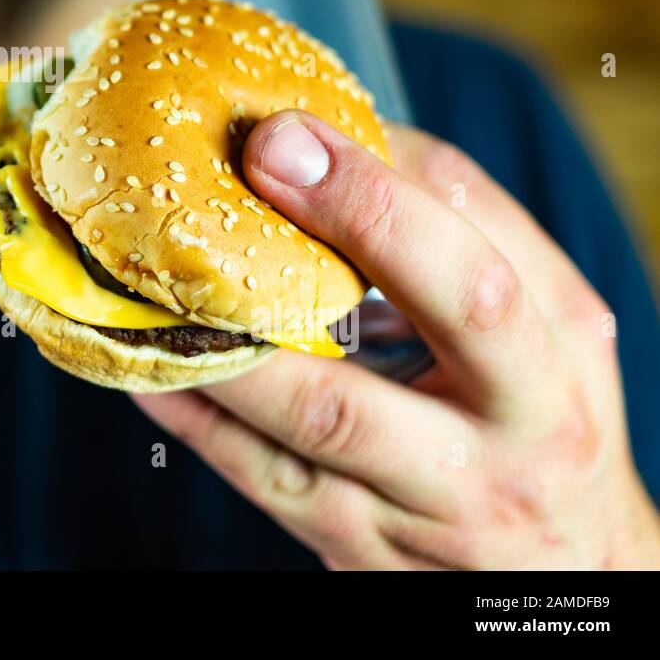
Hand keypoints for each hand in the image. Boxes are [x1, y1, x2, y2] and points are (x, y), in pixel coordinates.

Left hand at [131, 112, 659, 568]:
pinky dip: (194, 413)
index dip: (372, 203)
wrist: (568, 576)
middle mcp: (492, 456)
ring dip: (211, 350)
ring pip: (303, 428)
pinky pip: (258, 477)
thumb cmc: (545, 418)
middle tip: (228, 182)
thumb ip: (468, 227)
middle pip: (387, 367)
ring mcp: (416, 517)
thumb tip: (342, 137)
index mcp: (553, 373)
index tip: (286, 134)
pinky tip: (145, 362)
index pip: (471, 280)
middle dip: (299, 267)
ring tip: (142, 280)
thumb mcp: (552, 321)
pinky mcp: (353, 550)